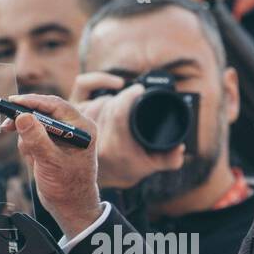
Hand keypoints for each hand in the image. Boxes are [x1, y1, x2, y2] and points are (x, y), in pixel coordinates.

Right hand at [9, 93, 103, 238]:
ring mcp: (61, 136)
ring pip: (34, 125)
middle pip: (43, 112)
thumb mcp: (51, 162)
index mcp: (82, 128)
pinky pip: (32, 137)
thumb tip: (22, 117)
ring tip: (32, 157)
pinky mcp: (51, 144)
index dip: (33, 102)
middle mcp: (73, 128)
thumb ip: (37, 139)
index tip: (14, 102)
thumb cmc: (68, 187)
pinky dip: (28, 147)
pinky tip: (34, 161)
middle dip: (26, 122)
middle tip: (7, 123)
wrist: (70, 207)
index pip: (55, 105)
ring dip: (27, 139)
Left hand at [71, 72, 184, 188]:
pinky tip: (113, 83)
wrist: (105, 174)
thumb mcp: (153, 164)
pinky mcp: (73, 114)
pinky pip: (82, 86)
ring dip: (113, 98)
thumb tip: (180, 147)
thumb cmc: (130, 165)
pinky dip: (98, 79)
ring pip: (98, 99)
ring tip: (124, 107)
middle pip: (109, 104)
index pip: (118, 114)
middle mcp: (94, 138)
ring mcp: (81, 126)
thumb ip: (170, 159)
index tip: (140, 90)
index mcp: (114, 149)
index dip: (129, 97)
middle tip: (136, 100)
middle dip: (125, 99)